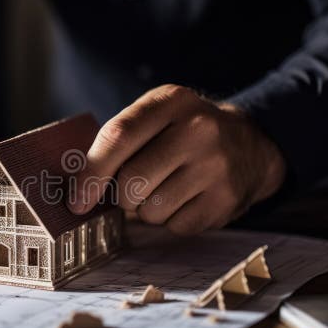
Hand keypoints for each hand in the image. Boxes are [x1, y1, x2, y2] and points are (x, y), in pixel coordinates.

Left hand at [68, 84, 285, 234]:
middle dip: (122, 195)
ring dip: (148, 210)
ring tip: (167, 188)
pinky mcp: (227, 199)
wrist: (251, 143)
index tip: (76, 200)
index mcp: (171, 101)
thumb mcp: (156, 116)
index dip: (90, 173)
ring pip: (150, 211)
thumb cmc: (183, 133)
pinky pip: (175, 227)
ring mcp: (216, 165)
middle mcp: (198, 129)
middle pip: (130, 182)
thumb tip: (77, 189)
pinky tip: (187, 198)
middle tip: (135, 187)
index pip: (118, 137)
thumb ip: (117, 141)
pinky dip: (172, 220)